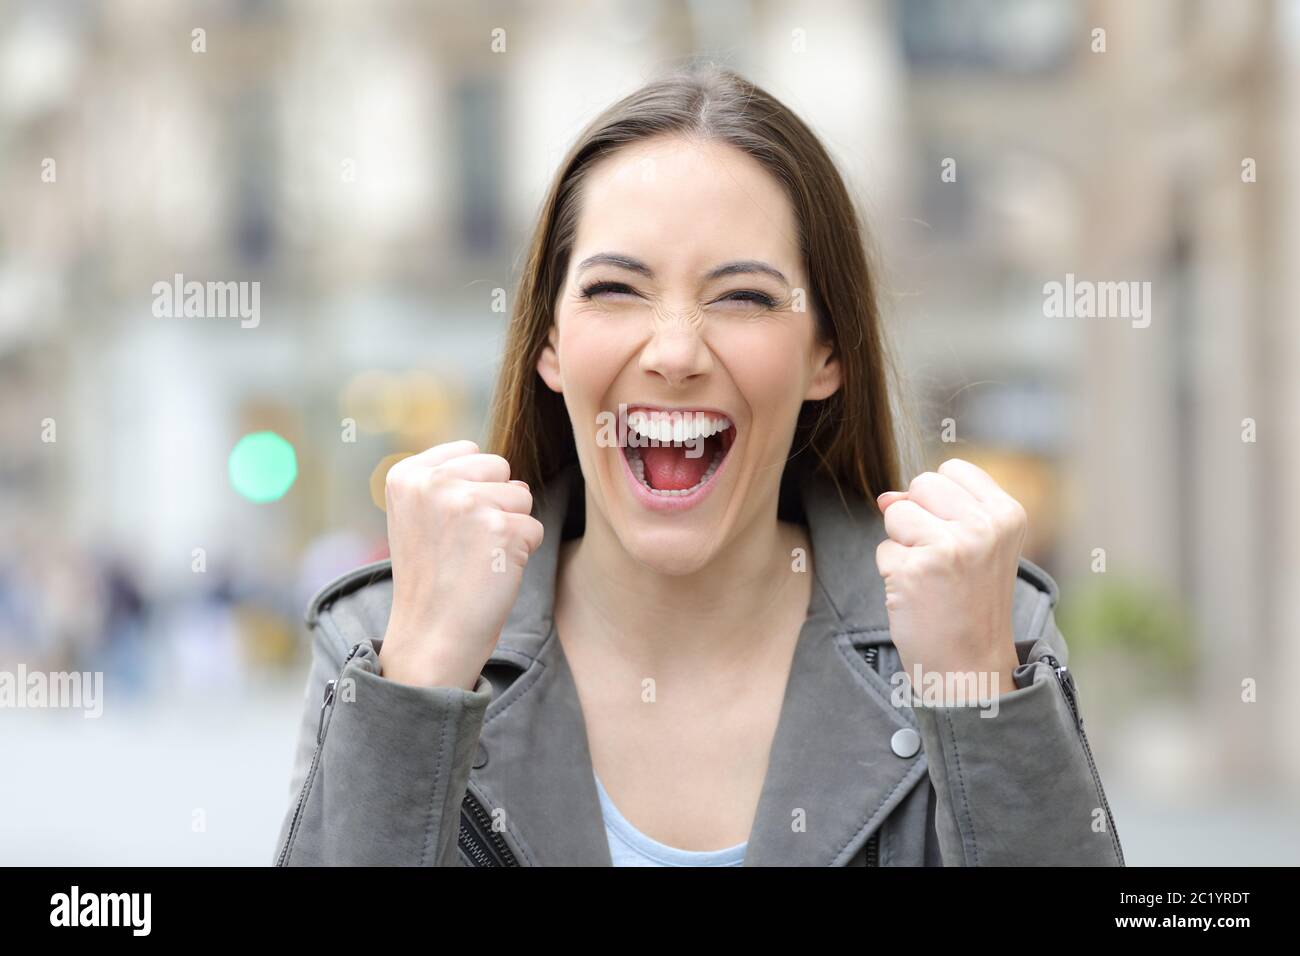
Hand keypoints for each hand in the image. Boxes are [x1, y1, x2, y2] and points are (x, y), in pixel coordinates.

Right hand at [378, 440, 543, 690]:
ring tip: (476, 560)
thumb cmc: (432, 579)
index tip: (448, 528)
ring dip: (509, 529)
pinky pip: (534, 528)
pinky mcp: (502, 529)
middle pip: (500, 468)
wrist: (432, 637)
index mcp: (407, 474)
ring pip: (521, 496)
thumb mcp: (421, 517)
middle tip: (465, 546)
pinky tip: (491, 573)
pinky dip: (522, 554)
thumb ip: (452, 482)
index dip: (472, 489)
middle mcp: (434, 482)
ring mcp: (467, 504)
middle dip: (494, 504)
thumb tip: (514, 479)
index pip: (471, 452)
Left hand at [874, 458, 1025, 701]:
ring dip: (902, 546)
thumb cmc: (968, 604)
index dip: (940, 501)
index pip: (952, 469)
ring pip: (895, 513)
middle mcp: (984, 525)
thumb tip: (885, 497)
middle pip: (921, 485)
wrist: (970, 669)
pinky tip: (919, 598)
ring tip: (931, 579)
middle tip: (942, 563)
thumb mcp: (974, 547)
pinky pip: (884, 551)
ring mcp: (951, 546)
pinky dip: (892, 574)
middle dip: (918, 519)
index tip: (957, 539)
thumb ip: (938, 510)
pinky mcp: (917, 569)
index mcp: (1008, 514)